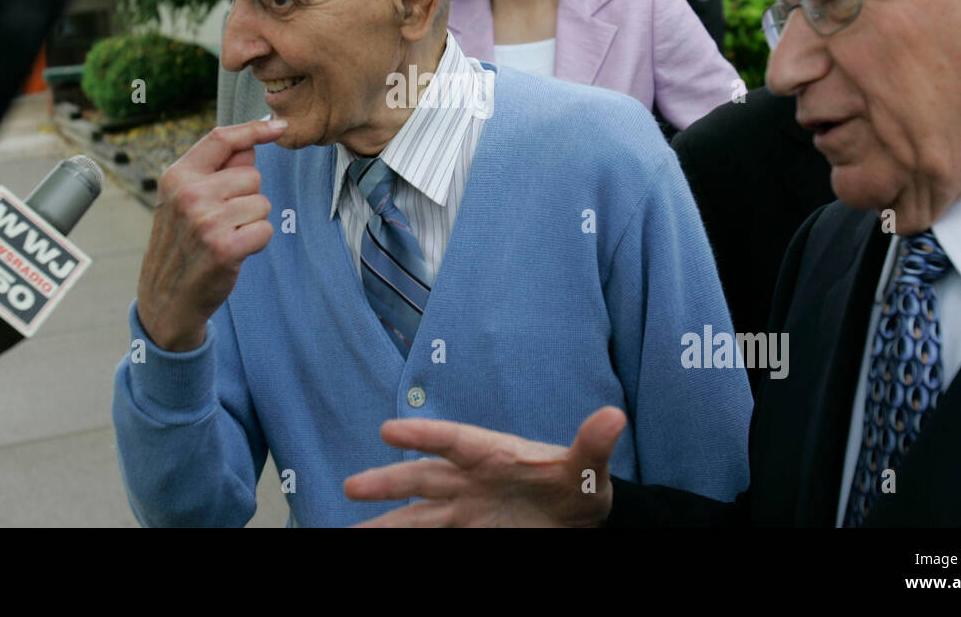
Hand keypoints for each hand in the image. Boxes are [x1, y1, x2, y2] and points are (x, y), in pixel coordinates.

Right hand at [136, 119, 286, 351]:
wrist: (166, 297)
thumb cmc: (182, 243)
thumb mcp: (183, 199)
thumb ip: (214, 171)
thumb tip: (251, 146)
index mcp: (177, 176)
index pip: (222, 138)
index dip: (254, 129)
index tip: (278, 127)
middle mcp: (189, 194)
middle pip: (252, 175)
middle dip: (248, 196)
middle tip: (224, 220)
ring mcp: (206, 221)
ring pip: (261, 203)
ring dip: (252, 221)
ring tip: (226, 236)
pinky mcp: (224, 247)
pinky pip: (265, 229)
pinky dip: (257, 242)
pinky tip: (234, 252)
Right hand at [344, 406, 627, 526]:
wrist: (579, 518)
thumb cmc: (581, 485)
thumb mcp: (590, 469)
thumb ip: (593, 445)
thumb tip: (615, 416)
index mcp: (493, 454)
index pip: (455, 441)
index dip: (423, 435)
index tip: (389, 431)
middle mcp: (469, 481)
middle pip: (421, 479)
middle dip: (387, 483)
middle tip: (352, 487)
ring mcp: (463, 511)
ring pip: (415, 517)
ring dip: (383, 523)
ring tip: (345, 533)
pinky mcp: (465, 534)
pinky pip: (430, 539)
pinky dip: (403, 544)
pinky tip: (375, 545)